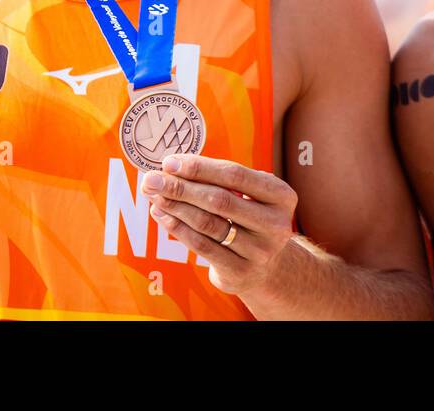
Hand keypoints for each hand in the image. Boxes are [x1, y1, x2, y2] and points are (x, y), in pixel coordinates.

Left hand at [141, 154, 297, 296]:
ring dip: (175, 207)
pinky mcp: (240, 272)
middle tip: (152, 179)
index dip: (200, 168)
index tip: (170, 162)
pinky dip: (177, 228)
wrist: (267, 267)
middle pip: (219, 201)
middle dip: (181, 187)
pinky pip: (201, 246)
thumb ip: (219, 180)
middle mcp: (275, 224)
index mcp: (281, 196)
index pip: (235, 175)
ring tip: (153, 195)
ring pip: (207, 224)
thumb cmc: (249, 217)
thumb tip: (171, 167)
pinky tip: (161, 215)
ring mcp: (259, 251)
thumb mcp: (249, 195)